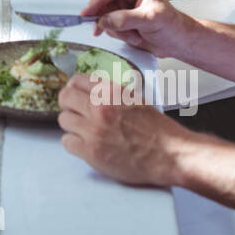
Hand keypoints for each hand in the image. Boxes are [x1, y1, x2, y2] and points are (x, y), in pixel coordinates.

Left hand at [57, 72, 184, 186]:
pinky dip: (74, 143)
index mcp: (112, 91)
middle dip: (67, 103)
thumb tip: (91, 90)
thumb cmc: (157, 130)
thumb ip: (112, 93)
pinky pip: (67, 142)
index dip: (74, 87)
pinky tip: (86, 144)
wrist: (170, 155)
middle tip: (74, 111)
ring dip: (72, 124)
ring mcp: (94, 130)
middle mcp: (100, 107)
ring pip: (63, 119)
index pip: (78, 79)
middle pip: (65, 97)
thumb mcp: (135, 99)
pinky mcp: (91, 151)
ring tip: (84, 130)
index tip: (75, 93)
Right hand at [80, 0, 196, 58]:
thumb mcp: (150, 19)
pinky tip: (132, 36)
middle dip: (105, 17)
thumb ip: (126, 19)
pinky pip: (106, 24)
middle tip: (103, 29)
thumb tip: (105, 20)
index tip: (86, 14)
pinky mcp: (119, 15)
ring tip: (133, 34)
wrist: (176, 41)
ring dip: (115, 29)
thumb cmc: (171, 26)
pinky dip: (117, 34)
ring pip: (102, 14)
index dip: (96, 2)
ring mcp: (122, 3)